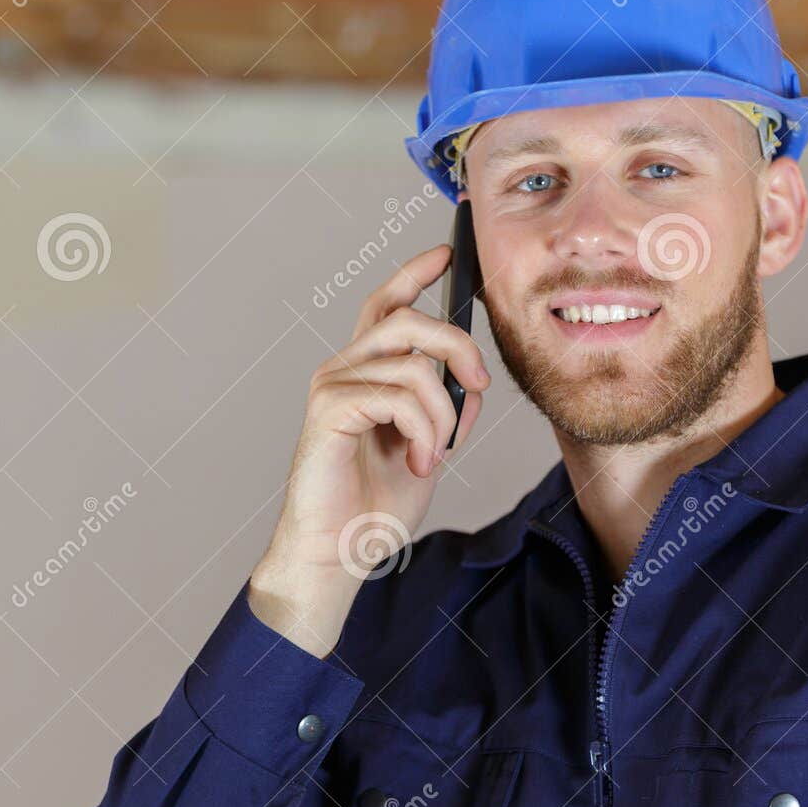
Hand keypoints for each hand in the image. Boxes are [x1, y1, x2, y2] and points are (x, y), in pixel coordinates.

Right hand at [248, 239, 489, 656]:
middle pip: (408, 320)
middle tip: (478, 387)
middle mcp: (344, 370)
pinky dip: (423, 432)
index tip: (446, 254)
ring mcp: (333, 387)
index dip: (414, 273)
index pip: (387, 306)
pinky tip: (418, 463)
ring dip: (441, 416)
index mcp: (366, 374)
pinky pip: (398, 397)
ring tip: (433, 454)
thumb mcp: (428, 448)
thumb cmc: (373, 506)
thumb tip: (469, 383)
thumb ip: (444, 410)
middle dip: (458, 347)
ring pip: (413, 364)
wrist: (339, 553)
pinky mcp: (329, 411)